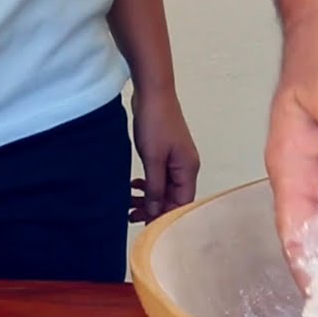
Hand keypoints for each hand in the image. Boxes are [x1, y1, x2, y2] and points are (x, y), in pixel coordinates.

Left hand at [129, 87, 199, 222]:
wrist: (153, 92)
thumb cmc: (156, 121)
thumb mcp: (153, 159)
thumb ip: (155, 187)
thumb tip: (155, 211)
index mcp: (188, 169)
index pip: (182, 204)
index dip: (165, 217)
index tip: (146, 224)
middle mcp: (186, 167)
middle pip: (173, 198)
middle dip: (154, 208)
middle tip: (132, 215)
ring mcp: (177, 159)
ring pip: (165, 188)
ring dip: (149, 197)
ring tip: (129, 203)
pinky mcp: (166, 153)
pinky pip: (160, 176)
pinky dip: (148, 184)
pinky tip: (134, 186)